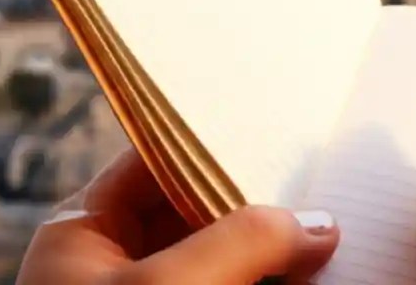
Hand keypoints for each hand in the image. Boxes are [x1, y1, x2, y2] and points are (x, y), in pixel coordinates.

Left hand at [16, 147, 339, 284]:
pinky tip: (311, 284)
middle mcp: (113, 269)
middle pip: (194, 216)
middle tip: (322, 197)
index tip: (283, 144)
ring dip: (271, 260)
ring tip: (331, 241)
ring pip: (220, 265)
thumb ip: (245, 242)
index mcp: (84, 235)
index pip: (155, 164)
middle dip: (257, 210)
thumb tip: (318, 224)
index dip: (216, 152)